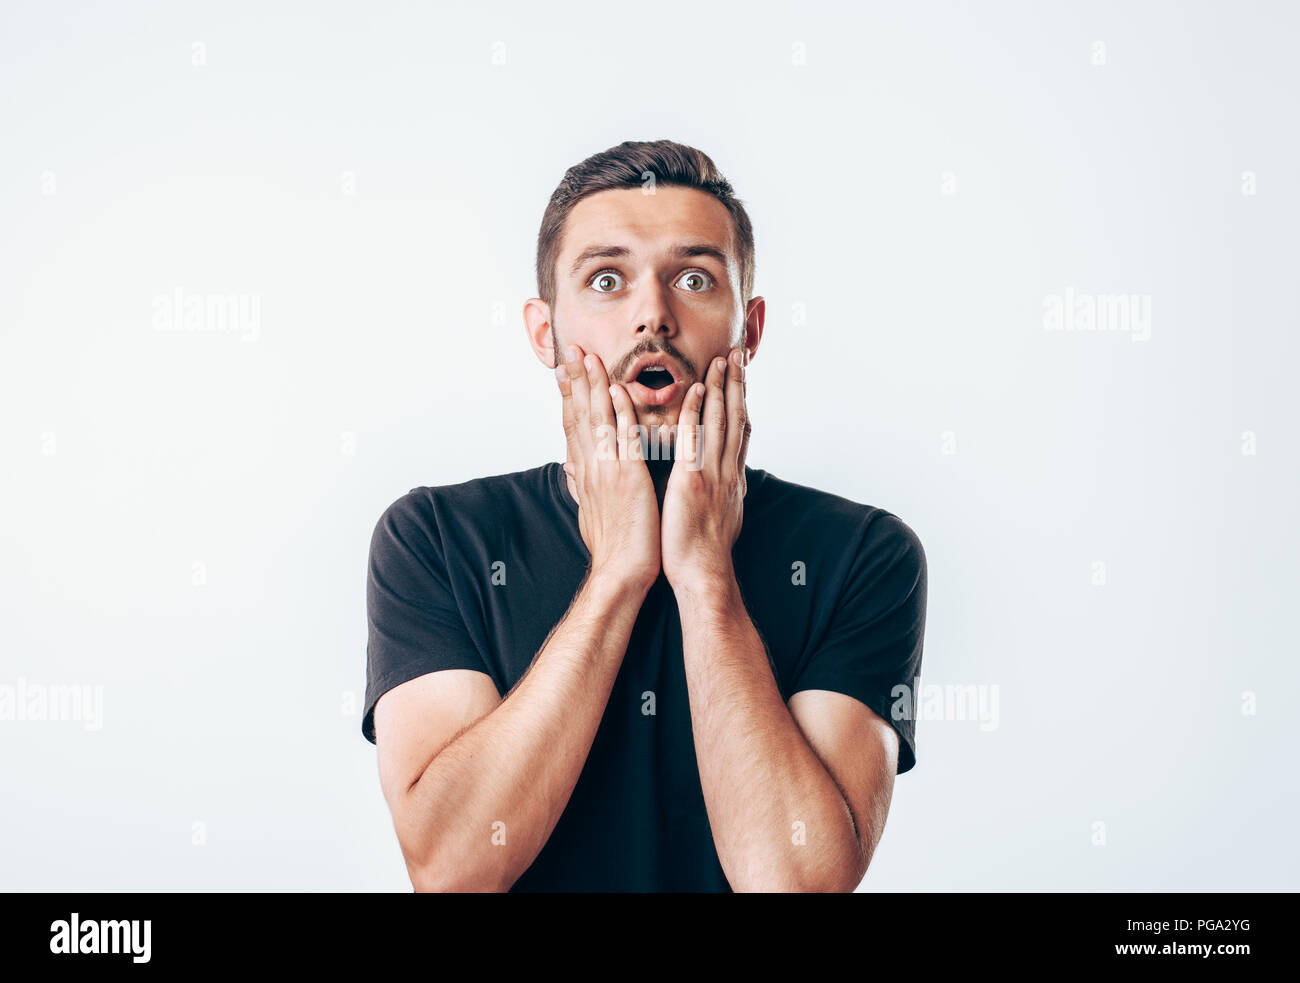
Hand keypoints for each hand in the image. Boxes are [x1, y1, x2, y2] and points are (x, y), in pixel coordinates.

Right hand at [557, 345, 661, 590]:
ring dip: (593, 386)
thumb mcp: (590, 511)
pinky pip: (623, 439)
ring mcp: (607, 471)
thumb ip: (581, 485)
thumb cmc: (612, 545)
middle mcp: (590, 467)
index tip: (567, 370)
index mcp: (585, 473)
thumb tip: (571, 470)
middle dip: (576, 380)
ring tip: (589, 357)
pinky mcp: (627, 479)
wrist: (621, 572)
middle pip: (580, 415)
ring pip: (598, 420)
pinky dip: (620, 414)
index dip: (570, 396)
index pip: (575, 426)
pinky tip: (617, 391)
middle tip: (572, 349)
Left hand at [661, 347, 750, 591]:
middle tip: (738, 354)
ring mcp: (712, 474)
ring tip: (723, 359)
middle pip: (736, 418)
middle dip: (737, 384)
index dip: (741, 402)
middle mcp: (726, 471)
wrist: (702, 575)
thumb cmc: (700, 552)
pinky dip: (695, 412)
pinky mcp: (692, 481)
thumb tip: (717, 482)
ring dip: (722, 387)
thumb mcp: (717, 515)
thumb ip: (716, 492)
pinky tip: (697, 390)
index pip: (738, 432)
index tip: (741, 378)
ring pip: (721, 422)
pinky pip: (694, 439)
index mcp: (730, 478)